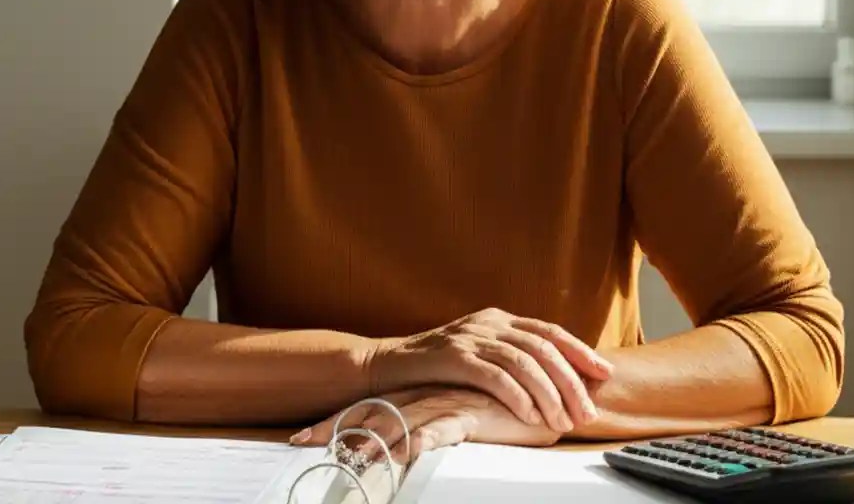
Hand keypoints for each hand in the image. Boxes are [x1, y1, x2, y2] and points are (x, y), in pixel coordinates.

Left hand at [293, 387, 560, 461]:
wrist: (551, 394)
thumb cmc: (505, 407)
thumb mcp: (463, 415)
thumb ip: (436, 420)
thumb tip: (403, 442)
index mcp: (423, 393)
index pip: (370, 406)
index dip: (337, 420)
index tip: (303, 437)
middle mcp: (430, 393)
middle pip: (373, 411)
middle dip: (336, 428)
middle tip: (302, 441)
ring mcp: (450, 400)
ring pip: (401, 421)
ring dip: (372, 442)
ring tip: (345, 460)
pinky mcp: (474, 411)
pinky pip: (443, 428)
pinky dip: (423, 440)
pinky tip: (404, 453)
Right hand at [364, 308, 611, 432]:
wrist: (385, 366)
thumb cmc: (435, 368)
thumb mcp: (477, 354)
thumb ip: (509, 358)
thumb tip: (555, 380)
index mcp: (498, 319)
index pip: (549, 332)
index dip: (580, 351)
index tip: (604, 374)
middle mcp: (488, 323)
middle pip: (543, 348)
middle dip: (571, 381)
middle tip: (587, 410)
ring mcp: (470, 337)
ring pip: (524, 362)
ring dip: (549, 394)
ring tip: (562, 421)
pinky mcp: (453, 356)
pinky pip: (494, 375)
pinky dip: (517, 396)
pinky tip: (530, 415)